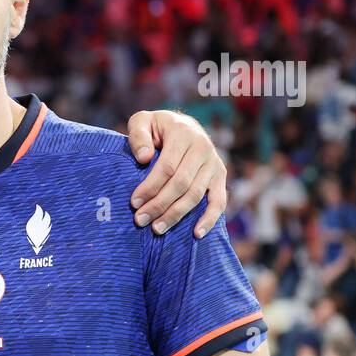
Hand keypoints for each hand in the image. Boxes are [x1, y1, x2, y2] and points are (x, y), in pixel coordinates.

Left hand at [127, 109, 226, 237]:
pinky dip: (209, 219)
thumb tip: (144, 158)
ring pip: (196, 195)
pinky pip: (218, 201)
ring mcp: (214, 163)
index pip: (167, 167)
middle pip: (181, 184)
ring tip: (156, 229)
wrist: (183, 125)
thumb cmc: (156, 128)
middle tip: (140, 220)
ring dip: (176, 214)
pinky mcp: (220, 177)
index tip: (134, 203)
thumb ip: (139, 136)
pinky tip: (196, 234)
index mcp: (183, 133)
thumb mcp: (142, 122)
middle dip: (159, 204)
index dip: (150, 186)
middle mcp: (203, 148)